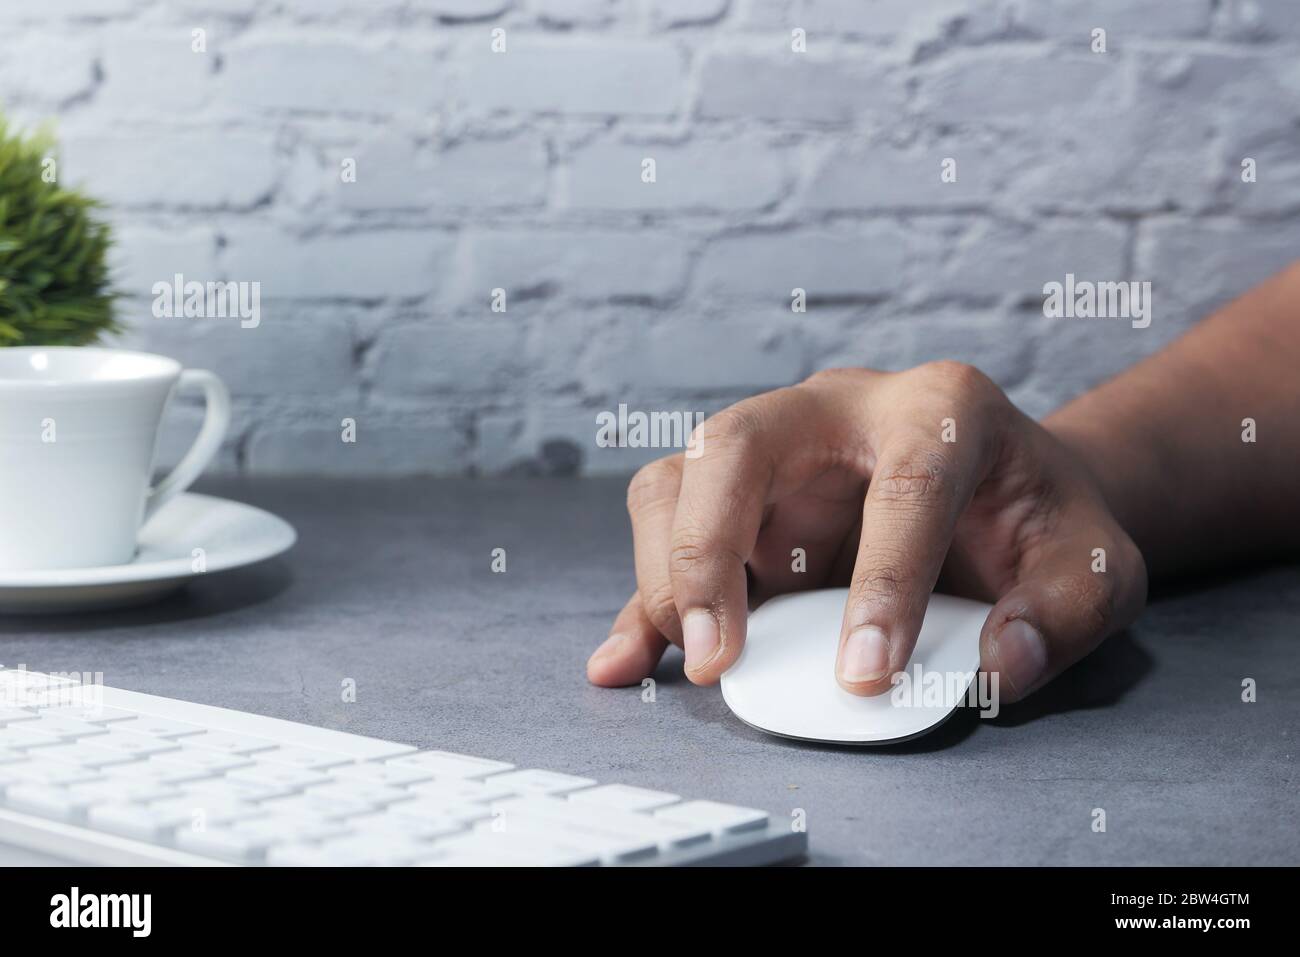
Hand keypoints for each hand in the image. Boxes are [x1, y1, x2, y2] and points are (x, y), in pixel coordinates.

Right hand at [586, 363, 1146, 702]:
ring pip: (682, 475)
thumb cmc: (1043, 522)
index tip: (866, 675)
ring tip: (695, 657)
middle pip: (741, 441)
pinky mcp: (739, 498)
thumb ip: (1061, 614)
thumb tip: (994, 667)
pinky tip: (627, 658)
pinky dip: (644, 595)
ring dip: (668, 567)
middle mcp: (838, 407)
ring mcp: (777, 449)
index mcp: (941, 407)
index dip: (882, 580)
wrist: (1007, 493)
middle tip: (720, 652)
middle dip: (714, 546)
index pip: (903, 482)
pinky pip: (668, 528)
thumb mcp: (1094, 568)